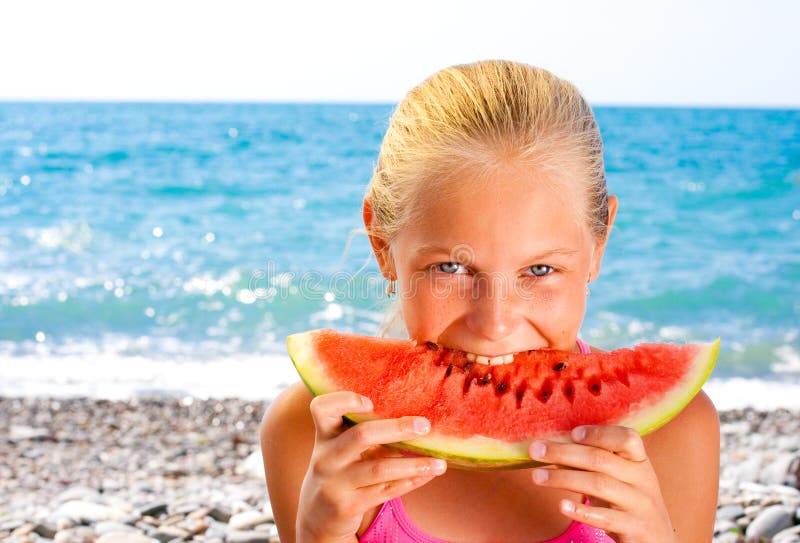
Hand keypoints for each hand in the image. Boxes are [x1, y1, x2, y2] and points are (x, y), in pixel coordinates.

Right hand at [296, 391, 447, 542]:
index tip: (371, 401)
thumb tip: (413, 418)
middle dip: (396, 429)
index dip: (345, 400)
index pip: (322, 408)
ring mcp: (335, 483)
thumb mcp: (341, 448)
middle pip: (361, 435)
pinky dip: (410, 482)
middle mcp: (326, 457)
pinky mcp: (347, 506)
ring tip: (439, 463)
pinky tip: (428, 475)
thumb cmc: (339, 469)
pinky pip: (385, 491)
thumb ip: (364, 431)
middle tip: (424, 425)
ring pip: (379, 469)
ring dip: (413, 464)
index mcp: (325, 435)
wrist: (318, 516)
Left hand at [529, 425, 675, 542]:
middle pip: (601, 459)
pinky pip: (605, 518)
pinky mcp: (635, 528)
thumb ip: (593, 461)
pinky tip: (561, 505)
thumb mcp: (618, 477)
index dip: (599, 433)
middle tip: (535, 451)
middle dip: (564, 453)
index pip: (627, 438)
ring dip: (563, 478)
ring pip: (599, 484)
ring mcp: (641, 504)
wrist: (658, 539)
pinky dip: (582, 510)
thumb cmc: (628, 501)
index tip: (571, 433)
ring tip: (537, 477)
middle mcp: (643, 479)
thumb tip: (552, 446)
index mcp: (639, 461)